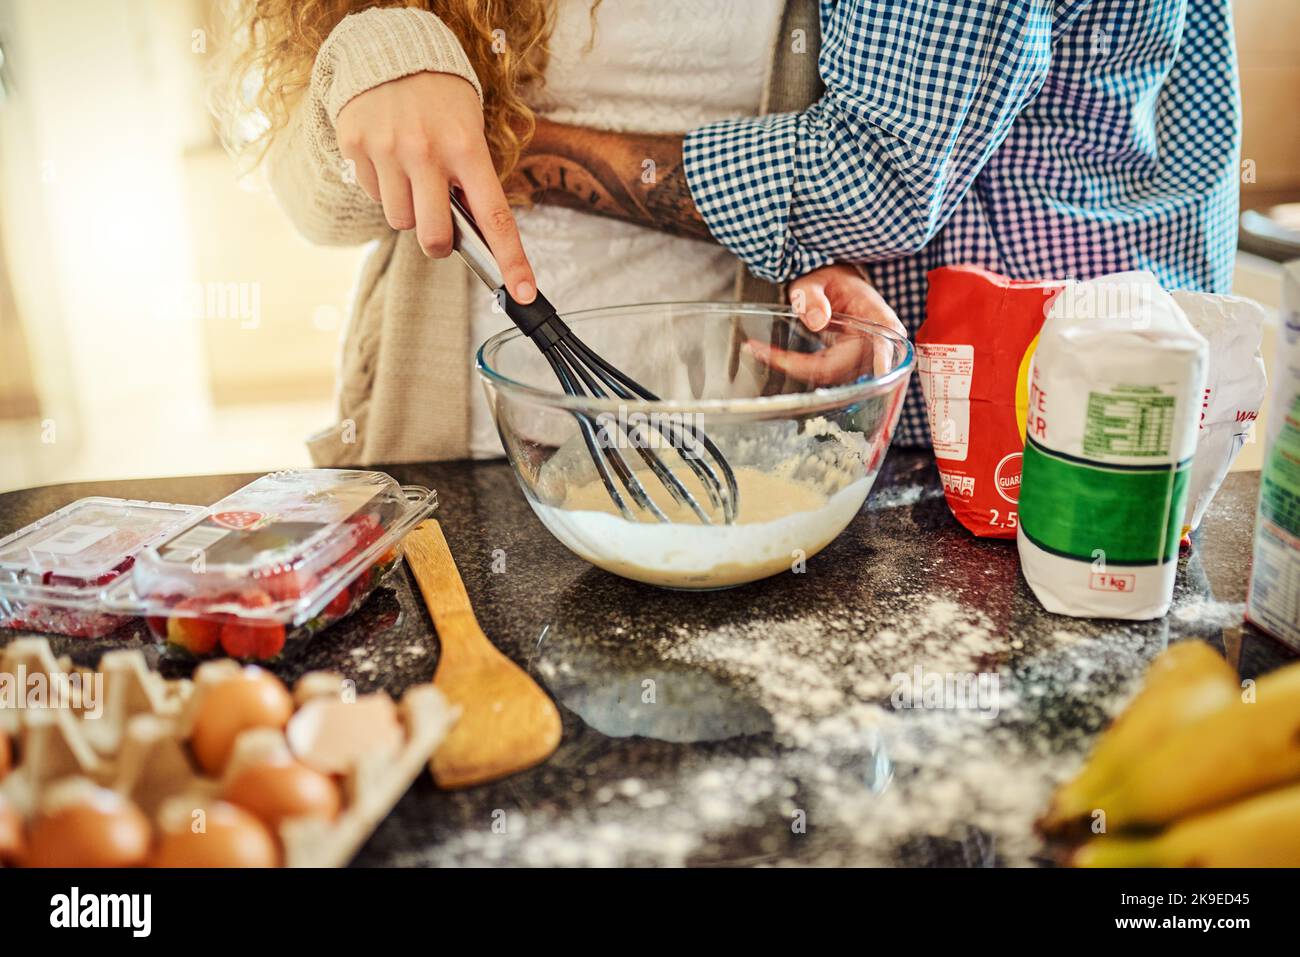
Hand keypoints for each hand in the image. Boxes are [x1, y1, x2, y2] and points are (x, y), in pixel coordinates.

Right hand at [336, 72, 536, 301]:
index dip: (511, 259)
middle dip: (440, 244)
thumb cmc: (440, 99)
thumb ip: (470, 180)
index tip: (523, 292)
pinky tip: (389, 158)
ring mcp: (387, 149)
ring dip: (410, 211)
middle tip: (442, 229)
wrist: (390, 50)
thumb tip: (471, 236)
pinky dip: (383, 187)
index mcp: (466, 147)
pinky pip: (372, 195)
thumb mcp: (469, 131)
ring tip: (412, 175)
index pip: (494, 216)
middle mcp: (425, 150)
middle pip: (434, 237)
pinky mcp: (355, 146)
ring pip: (400, 221)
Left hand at [746, 264, 905, 382]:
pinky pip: (821, 373)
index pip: (885, 342)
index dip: (884, 360)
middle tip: (763, 351)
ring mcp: (860, 357)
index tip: (882, 376)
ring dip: (794, 367)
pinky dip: (796, 366)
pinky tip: (773, 356)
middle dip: (800, 364)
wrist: (831, 285)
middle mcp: (873, 342)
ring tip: (761, 350)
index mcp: (877, 317)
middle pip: (843, 365)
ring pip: (828, 374)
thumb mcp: (816, 280)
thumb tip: (818, 321)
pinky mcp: (845, 365)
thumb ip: (812, 296)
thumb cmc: (829, 279)